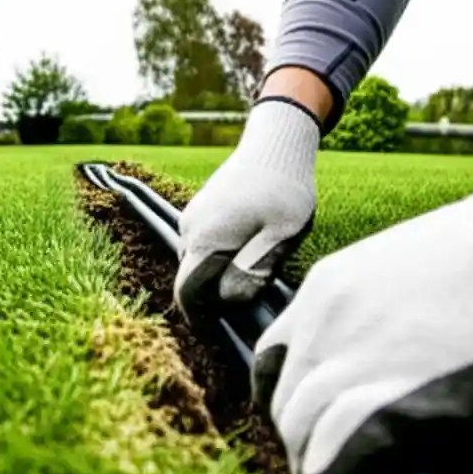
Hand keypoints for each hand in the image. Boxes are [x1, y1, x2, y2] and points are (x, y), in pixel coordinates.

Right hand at [174, 99, 319, 320]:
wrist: (277, 142)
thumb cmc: (285, 188)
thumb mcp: (281, 234)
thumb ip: (254, 269)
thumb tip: (229, 299)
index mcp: (205, 240)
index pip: (187, 294)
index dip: (202, 318)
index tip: (224, 331)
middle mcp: (189, 229)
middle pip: (192, 280)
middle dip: (213, 298)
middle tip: (250, 301)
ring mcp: (192, 217)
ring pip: (198, 263)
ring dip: (218, 275)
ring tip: (255, 272)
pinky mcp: (201, 209)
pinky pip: (203, 245)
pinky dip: (219, 257)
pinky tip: (249, 250)